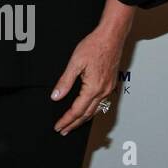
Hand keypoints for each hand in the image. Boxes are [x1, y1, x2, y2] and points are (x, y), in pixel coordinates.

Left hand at [50, 14, 131, 133]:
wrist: (112, 37)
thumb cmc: (95, 46)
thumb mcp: (75, 63)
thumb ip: (65, 81)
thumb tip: (56, 96)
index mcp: (93, 88)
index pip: (77, 110)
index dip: (66, 120)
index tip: (58, 126)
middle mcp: (103, 91)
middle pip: (86, 114)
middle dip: (74, 124)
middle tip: (63, 130)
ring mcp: (108, 89)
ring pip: (95, 111)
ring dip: (83, 120)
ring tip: (73, 125)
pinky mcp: (110, 85)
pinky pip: (101, 103)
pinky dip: (91, 111)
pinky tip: (86, 111)